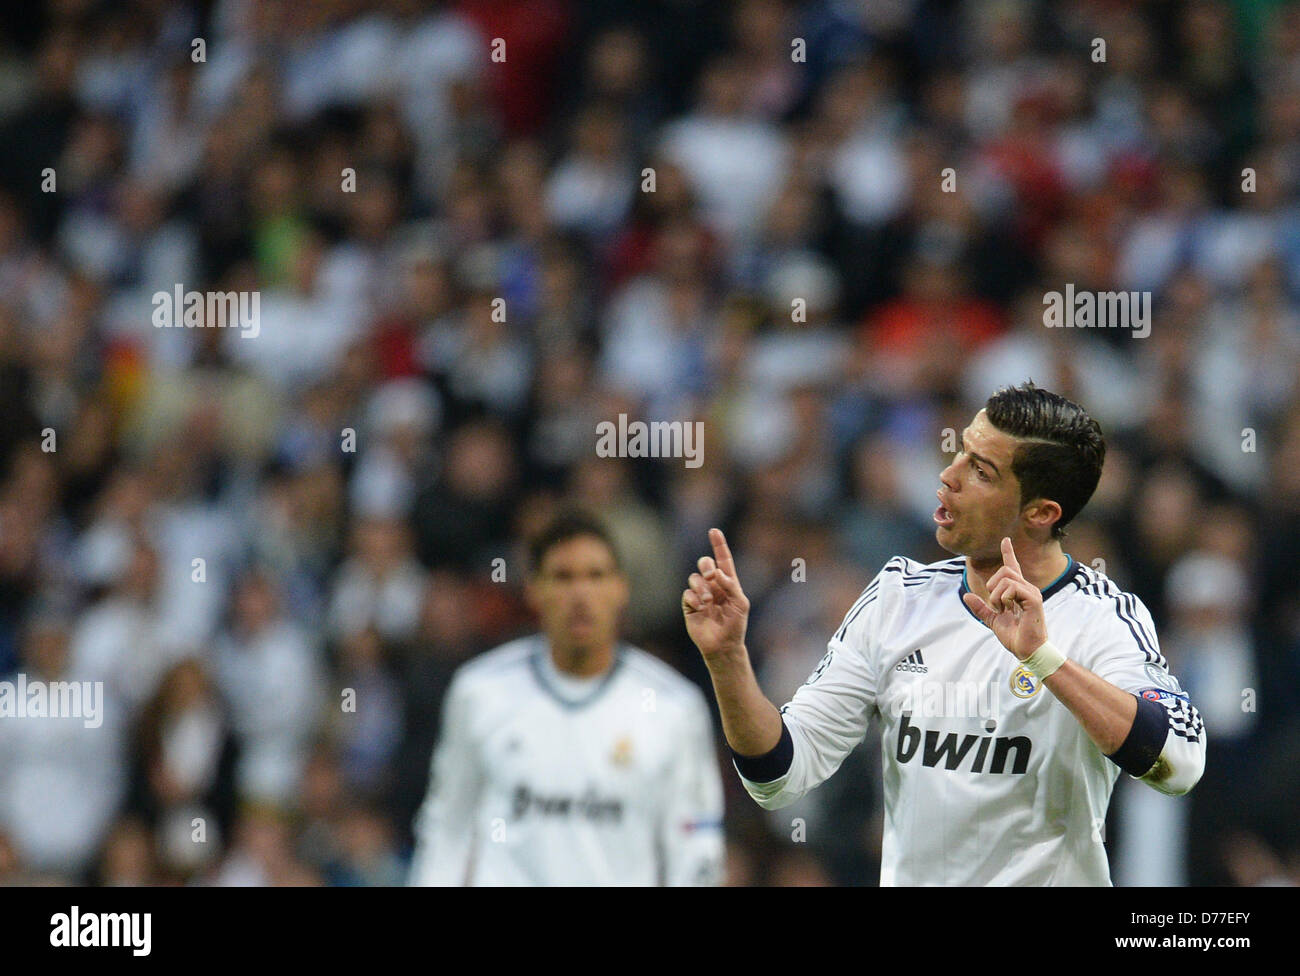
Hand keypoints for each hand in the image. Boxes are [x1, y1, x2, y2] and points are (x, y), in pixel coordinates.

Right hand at [682, 528, 749, 661]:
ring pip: (694, 578)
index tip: (714, 531)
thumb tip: (717, 573)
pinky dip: (694, 599)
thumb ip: (731, 586)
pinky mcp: (689, 606)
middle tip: (711, 576)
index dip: (718, 545)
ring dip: (701, 587)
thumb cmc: (736, 625)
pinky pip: (687, 594)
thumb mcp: (741, 604)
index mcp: (727, 583)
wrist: (723, 646)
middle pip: (705, 564)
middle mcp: (712, 586)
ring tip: (708, 601)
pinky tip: (701, 608)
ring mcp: (700, 595)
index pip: (723, 560)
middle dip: (706, 565)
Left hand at [961, 537, 1047, 660]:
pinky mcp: (1034, 599)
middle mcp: (1026, 588)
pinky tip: (1008, 609)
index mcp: (1018, 591)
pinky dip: (1003, 598)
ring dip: (996, 595)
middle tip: (996, 605)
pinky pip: (1012, 587)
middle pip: (1004, 569)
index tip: (1005, 540)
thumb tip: (966, 595)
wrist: (1027, 650)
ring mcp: (1031, 592)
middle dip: (992, 585)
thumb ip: (981, 608)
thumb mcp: (992, 620)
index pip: (1013, 567)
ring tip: (1002, 609)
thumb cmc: (1015, 636)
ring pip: (1006, 577)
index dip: (1008, 552)